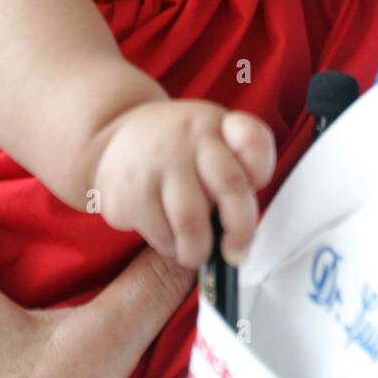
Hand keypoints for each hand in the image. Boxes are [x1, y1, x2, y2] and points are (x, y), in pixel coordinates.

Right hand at [94, 101, 276, 268]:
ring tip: (196, 252)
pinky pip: (161, 235)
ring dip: (199, 249)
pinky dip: (169, 246)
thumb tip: (242, 236)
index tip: (255, 188)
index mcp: (216, 125)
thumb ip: (238, 171)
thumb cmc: (178, 151)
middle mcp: (188, 137)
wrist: (116, 139)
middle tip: (235, 252)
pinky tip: (167, 235)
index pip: (253, 140)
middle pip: (231, 186)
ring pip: (192, 223)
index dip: (261, 169)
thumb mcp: (212, 139)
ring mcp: (157, 162)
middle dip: (241, 230)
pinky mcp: (130, 191)